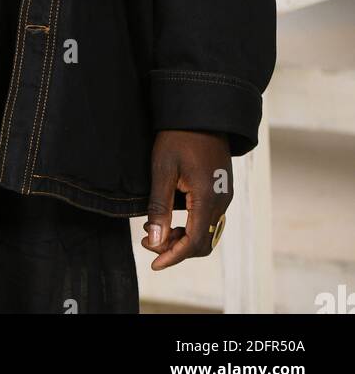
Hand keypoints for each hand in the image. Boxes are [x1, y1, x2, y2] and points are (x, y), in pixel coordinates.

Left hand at [141, 129, 231, 268]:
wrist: (199, 110)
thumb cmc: (178, 136)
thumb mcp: (162, 169)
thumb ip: (159, 207)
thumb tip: (156, 242)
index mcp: (208, 198)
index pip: (194, 243)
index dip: (173, 256)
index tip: (153, 263)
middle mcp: (222, 201)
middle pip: (203, 243)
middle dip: (176, 249)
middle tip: (148, 243)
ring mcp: (225, 195)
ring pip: (207, 232)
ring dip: (183, 238)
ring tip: (155, 232)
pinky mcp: (222, 189)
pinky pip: (210, 219)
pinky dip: (191, 226)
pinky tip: (171, 219)